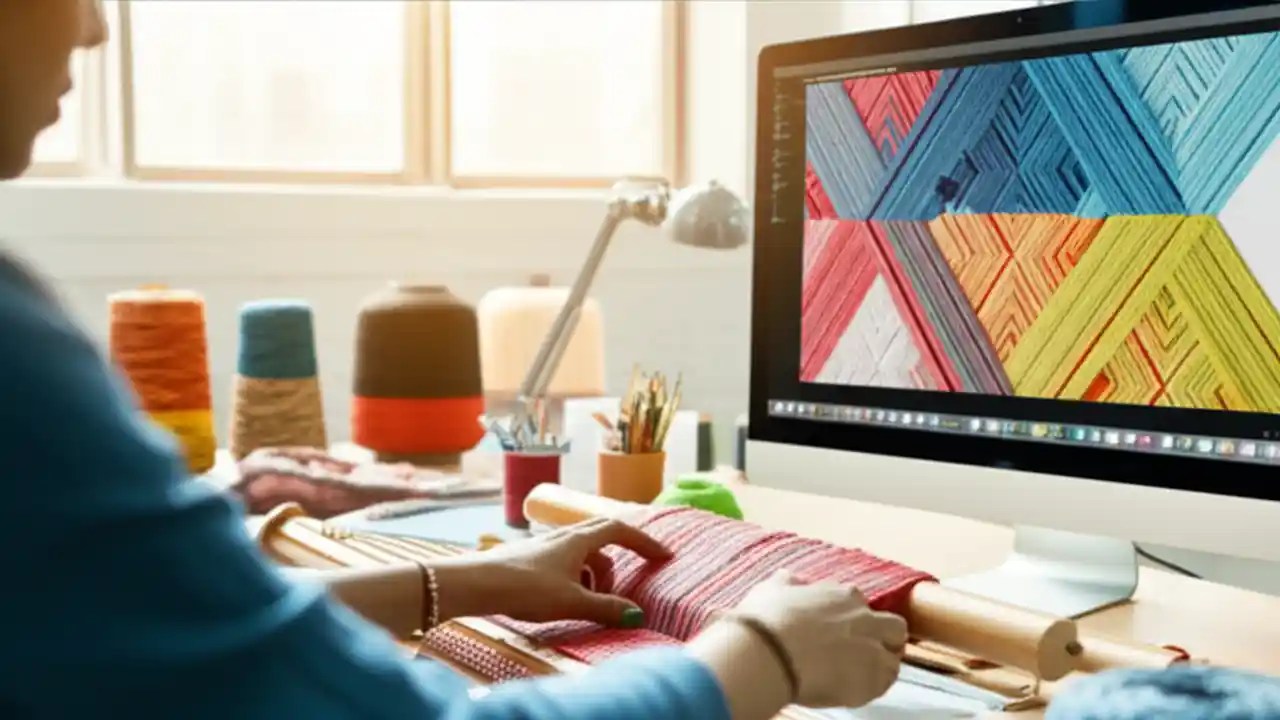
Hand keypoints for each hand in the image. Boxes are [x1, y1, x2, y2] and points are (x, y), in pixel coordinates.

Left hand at [433, 517, 670, 626]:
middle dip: (621, 555)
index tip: (663, 555)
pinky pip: (565, 561)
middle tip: (634, 575)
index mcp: (579, 539)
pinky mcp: (531, 557)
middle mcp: (563, 535)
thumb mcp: (572, 602)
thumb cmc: (526, 588)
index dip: (644, 541)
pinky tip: (566, 598)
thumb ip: (606, 608)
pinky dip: (577, 576)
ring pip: (582, 552)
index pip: (620, 529)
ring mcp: (545, 545)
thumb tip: (637, 615)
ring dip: (596, 572)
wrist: (477, 583)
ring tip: (592, 599)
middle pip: (602, 535)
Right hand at [731, 570, 906, 708]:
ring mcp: (873, 647)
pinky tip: (851, 689)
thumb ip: (786, 584)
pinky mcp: (875, 677)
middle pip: (893, 626)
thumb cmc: (766, 621)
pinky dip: (873, 686)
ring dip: (879, 665)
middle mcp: (864, 617)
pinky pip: (886, 683)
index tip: (837, 629)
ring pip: (894, 657)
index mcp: (842, 595)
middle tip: (861, 653)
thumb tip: (787, 579)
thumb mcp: (772, 590)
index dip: (850, 619)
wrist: (769, 652)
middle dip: (883, 638)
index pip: (859, 604)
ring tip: (854, 677)